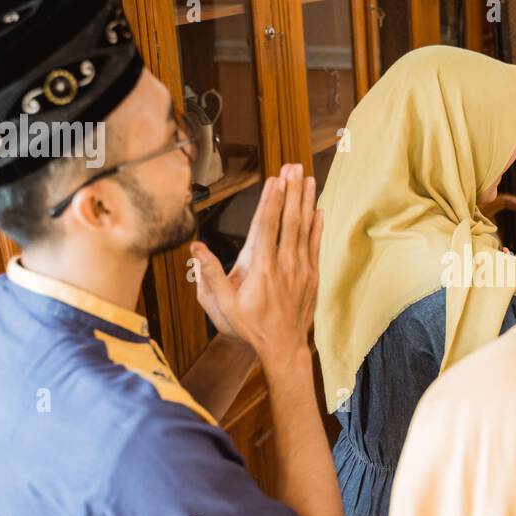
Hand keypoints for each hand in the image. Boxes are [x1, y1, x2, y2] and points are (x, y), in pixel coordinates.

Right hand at [191, 164, 322, 365]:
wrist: (282, 348)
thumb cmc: (248, 327)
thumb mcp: (221, 306)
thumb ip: (209, 275)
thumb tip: (196, 248)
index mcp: (261, 268)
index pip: (266, 226)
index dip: (271, 200)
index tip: (276, 179)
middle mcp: (284, 264)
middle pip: (289, 220)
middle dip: (291, 190)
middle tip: (294, 166)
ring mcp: (301, 269)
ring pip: (304, 228)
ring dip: (305, 201)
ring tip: (307, 178)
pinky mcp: (312, 276)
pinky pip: (315, 245)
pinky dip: (317, 226)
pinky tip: (318, 209)